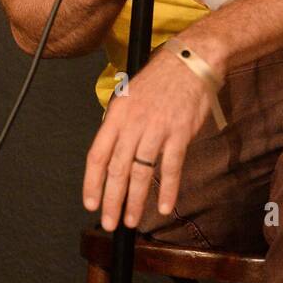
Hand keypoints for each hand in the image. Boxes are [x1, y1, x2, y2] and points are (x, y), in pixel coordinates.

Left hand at [82, 47, 212, 231]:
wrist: (191, 60)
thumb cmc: (162, 76)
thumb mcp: (130, 93)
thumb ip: (120, 122)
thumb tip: (113, 148)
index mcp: (117, 114)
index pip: (97, 155)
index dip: (92, 183)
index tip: (91, 203)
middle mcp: (133, 123)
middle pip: (117, 169)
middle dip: (111, 200)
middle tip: (109, 222)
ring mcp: (156, 128)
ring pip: (140, 172)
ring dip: (135, 200)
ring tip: (130, 220)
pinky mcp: (179, 133)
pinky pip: (170, 167)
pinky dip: (167, 189)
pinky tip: (163, 207)